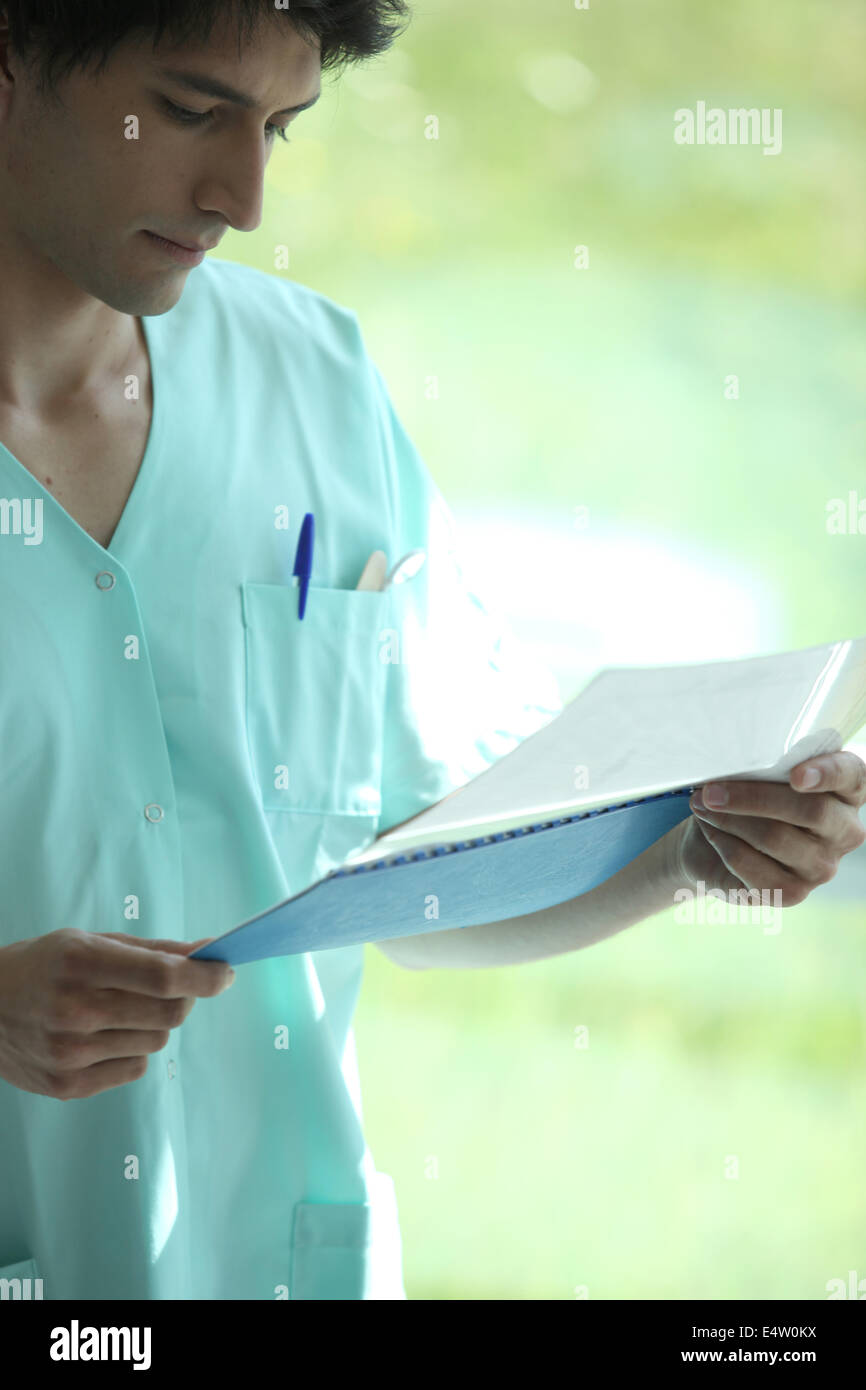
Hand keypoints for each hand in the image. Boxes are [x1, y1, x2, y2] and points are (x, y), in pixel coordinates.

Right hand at [0, 929, 234, 1100]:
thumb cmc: (42, 967)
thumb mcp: (90, 941)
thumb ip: (152, 950)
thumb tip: (208, 951)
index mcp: (81, 963)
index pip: (164, 976)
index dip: (205, 975)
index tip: (225, 972)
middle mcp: (75, 1010)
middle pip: (169, 1013)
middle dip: (185, 997)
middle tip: (175, 986)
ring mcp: (70, 1054)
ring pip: (156, 1042)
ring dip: (155, 1024)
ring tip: (122, 1009)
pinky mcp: (68, 1086)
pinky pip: (134, 1069)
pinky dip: (133, 1050)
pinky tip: (105, 1035)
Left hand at [666, 752, 865, 906]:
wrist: (716, 842)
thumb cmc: (746, 798)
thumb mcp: (759, 774)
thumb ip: (765, 765)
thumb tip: (740, 761)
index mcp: (847, 792)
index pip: (851, 775)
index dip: (829, 773)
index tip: (797, 775)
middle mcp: (845, 831)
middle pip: (810, 810)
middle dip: (753, 797)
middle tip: (710, 790)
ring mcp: (823, 867)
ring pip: (774, 837)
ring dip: (728, 819)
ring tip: (702, 805)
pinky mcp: (793, 893)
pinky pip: (750, 863)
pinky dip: (722, 842)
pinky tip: (712, 832)